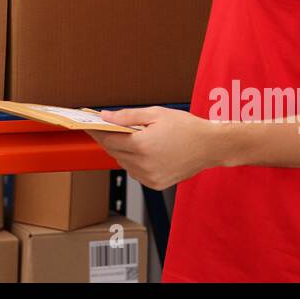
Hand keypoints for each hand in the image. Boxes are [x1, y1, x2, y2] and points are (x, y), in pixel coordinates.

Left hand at [87, 106, 223, 190]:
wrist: (210, 147)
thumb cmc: (187, 128)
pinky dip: (133, 162)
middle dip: (108, 139)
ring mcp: (149, 177)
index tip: (89, 125)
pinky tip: (141, 151)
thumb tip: (105, 117)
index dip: (97, 131)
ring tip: (126, 138)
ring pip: (123, 163)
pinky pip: (135, 172)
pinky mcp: (155, 184)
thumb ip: (127, 117)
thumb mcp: (155, 114)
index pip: (108, 139)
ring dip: (121, 151)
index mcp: (141, 146)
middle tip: (105, 128)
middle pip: (114, 152)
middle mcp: (143, 165)